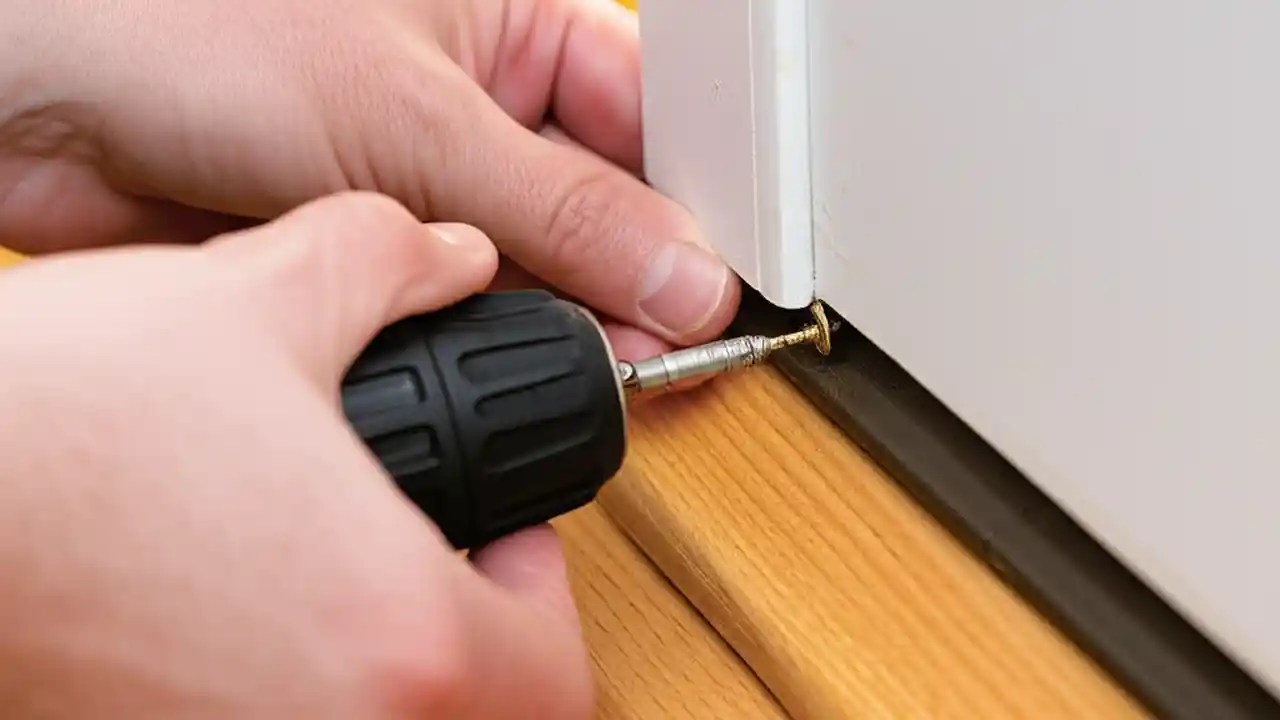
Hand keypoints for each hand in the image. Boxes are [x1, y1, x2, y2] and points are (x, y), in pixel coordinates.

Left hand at [0, 0, 738, 360]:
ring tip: (615, 358)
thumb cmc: (187, 21)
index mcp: (510, 19)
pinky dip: (495, 340)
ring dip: (570, 313)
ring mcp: (425, 177)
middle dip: (635, 271)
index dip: (692, 199)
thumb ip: (560, 212)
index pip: (645, 115)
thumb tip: (680, 272)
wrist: (36, 94)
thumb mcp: (414, 120)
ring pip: (536, 262)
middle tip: (677, 337)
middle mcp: (474, 96)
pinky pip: (466, 305)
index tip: (722, 278)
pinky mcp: (375, 248)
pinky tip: (521, 359)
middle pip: (599, 197)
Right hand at [0, 194, 591, 718]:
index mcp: (394, 636)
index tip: (490, 543)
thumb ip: (384, 263)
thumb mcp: (251, 301)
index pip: (552, 674)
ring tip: (317, 585)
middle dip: (465, 642)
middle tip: (412, 564)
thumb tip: (446, 255)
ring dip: (374, 674)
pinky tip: (226, 620)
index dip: (535, 596)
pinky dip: (279, 694)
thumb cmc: (53, 422)